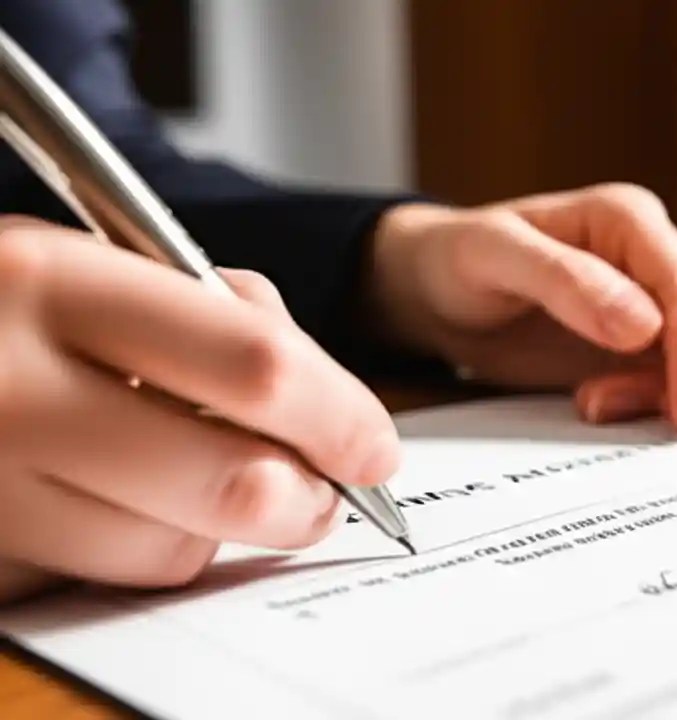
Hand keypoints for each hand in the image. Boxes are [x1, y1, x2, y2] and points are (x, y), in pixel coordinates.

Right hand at [0, 218, 399, 603]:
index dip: (341, 416)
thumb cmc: (6, 300)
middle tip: (326, 494)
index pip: (254, 366)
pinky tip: (116, 501)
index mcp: (57, 284)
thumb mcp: (99, 260)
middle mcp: (8, 388)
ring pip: (171, 552)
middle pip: (229, 482)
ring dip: (219, 529)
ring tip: (198, 479)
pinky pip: (99, 582)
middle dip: (308, 498)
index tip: (375, 446)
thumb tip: (334, 412)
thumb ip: (225, 316)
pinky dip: (140, 550)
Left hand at [367, 183, 676, 436]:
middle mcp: (655, 250)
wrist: (436, 290)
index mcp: (626, 218)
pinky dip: (669, 400)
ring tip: (605, 406)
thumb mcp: (492, 256)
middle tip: (673, 420)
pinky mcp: (649, 340)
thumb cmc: (458, 259)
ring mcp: (658, 296)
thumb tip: (644, 324)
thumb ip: (565, 281)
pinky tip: (611, 407)